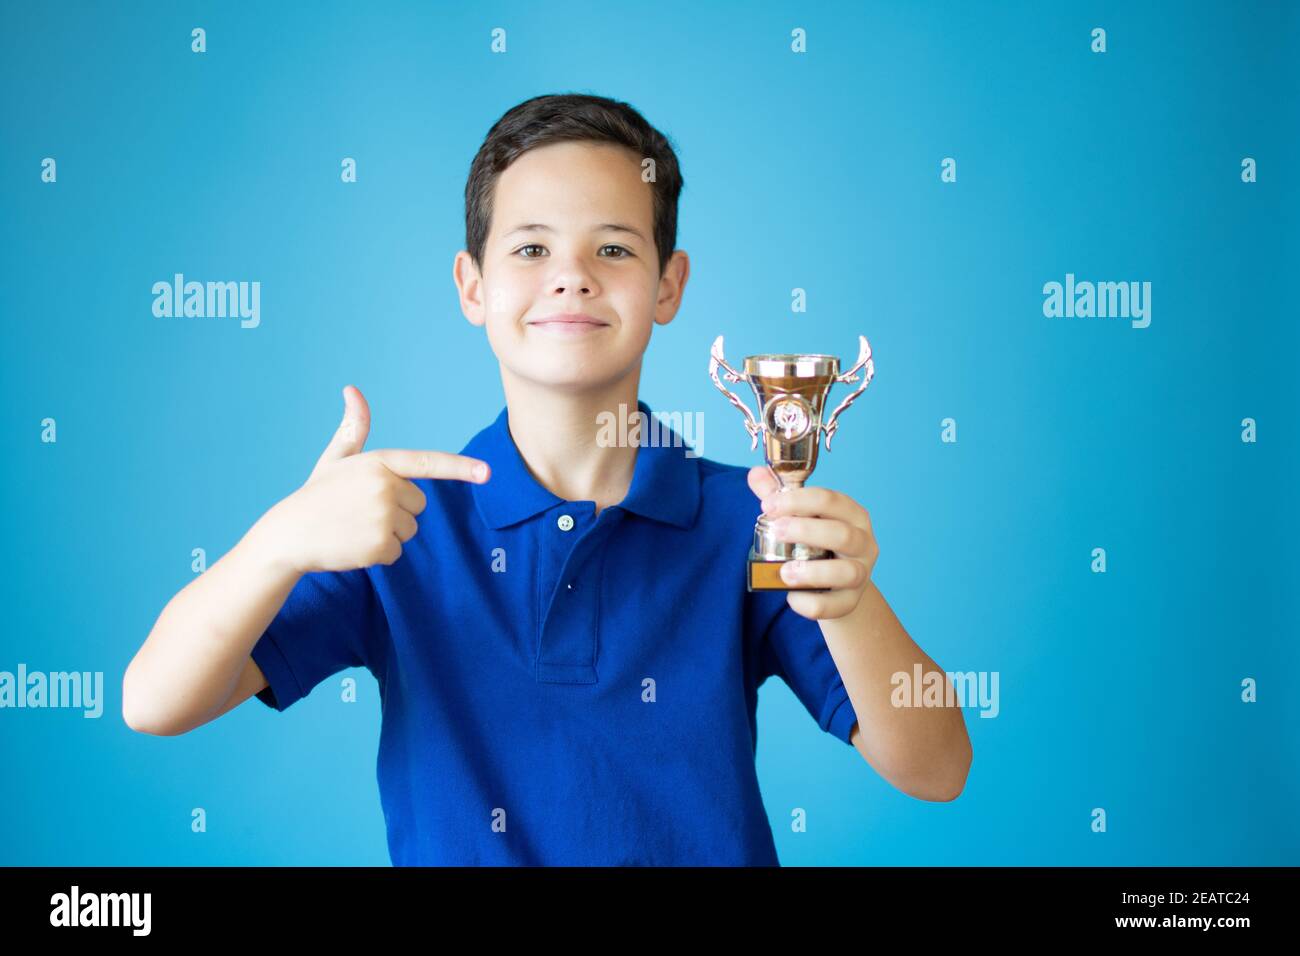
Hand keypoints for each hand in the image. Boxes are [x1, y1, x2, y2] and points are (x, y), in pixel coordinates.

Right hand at [259, 385, 490, 574]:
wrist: (287, 536)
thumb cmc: (315, 496)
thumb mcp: (335, 459)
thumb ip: (353, 428)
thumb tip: (352, 390)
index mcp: (379, 463)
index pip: (426, 463)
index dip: (460, 468)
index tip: (488, 473)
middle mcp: (385, 487)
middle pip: (419, 504)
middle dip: (397, 511)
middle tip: (361, 512)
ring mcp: (383, 516)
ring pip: (410, 529)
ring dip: (388, 534)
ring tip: (354, 528)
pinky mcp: (380, 545)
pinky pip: (397, 552)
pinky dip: (379, 555)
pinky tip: (353, 546)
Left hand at [747, 465, 878, 619]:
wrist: (837, 585)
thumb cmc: (818, 543)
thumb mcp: (802, 517)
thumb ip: (779, 497)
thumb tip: (756, 474)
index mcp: (852, 514)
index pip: (830, 500)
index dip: (798, 500)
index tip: (768, 505)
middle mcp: (863, 542)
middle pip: (842, 534)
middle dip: (807, 531)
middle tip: (777, 530)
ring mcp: (861, 573)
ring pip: (848, 572)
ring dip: (814, 571)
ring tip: (784, 572)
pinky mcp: (851, 601)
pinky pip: (837, 605)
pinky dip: (812, 604)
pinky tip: (791, 597)